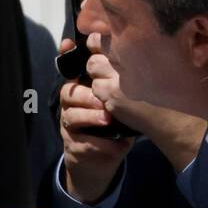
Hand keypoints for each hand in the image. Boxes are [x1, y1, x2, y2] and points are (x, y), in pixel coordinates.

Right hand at [59, 37, 133, 202]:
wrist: (99, 163)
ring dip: (90, 117)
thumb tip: (142, 63)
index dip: (66, 57)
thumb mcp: (119, 104)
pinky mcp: (74, 147)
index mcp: (81, 92)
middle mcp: (71, 107)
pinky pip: (82, 143)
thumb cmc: (112, 128)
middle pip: (68, 93)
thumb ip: (122, 87)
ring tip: (107, 120)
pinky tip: (118, 145)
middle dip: (86, 95)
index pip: (70, 70)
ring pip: (71, 117)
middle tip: (103, 99)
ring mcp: (69, 127)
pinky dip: (101, 144)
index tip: (68, 44)